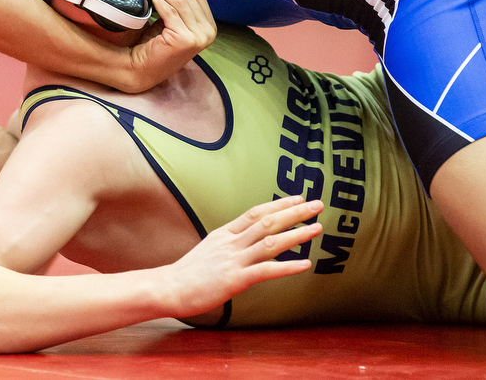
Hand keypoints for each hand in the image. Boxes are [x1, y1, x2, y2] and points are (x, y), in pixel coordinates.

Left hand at [127, 0, 215, 92]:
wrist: (142, 68)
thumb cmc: (156, 43)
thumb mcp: (176, 22)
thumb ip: (185, 7)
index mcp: (210, 27)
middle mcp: (209, 32)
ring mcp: (198, 37)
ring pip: (180, 0)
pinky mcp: (184, 39)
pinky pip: (169, 10)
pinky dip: (157, 1)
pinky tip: (149, 0)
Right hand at [157, 195, 323, 318]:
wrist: (168, 288)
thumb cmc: (188, 273)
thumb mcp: (209, 250)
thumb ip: (229, 244)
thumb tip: (247, 242)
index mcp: (225, 234)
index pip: (255, 212)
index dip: (279, 204)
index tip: (298, 198)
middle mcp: (231, 242)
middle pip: (267, 221)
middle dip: (294, 212)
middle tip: (317, 204)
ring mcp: (233, 260)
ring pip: (270, 242)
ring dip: (296, 234)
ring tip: (317, 228)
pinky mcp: (234, 279)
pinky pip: (266, 270)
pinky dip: (287, 267)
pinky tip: (305, 264)